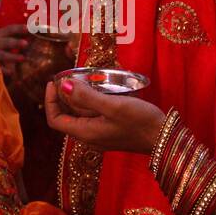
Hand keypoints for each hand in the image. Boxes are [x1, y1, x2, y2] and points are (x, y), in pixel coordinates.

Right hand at [0, 23, 30, 75]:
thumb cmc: (4, 47)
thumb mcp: (10, 39)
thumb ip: (21, 34)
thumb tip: (38, 28)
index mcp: (1, 35)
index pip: (9, 30)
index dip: (18, 29)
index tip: (28, 28)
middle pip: (6, 42)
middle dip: (15, 43)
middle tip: (26, 44)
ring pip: (3, 55)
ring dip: (12, 57)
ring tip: (22, 58)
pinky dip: (5, 70)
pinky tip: (12, 72)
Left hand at [44, 78, 164, 154]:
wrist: (165, 139)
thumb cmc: (140, 122)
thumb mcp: (113, 106)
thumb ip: (86, 97)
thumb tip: (63, 86)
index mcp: (86, 133)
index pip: (55, 120)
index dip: (50, 101)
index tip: (55, 82)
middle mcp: (90, 137)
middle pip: (67, 116)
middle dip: (63, 96)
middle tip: (68, 76)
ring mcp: (101, 135)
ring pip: (81, 115)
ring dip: (78, 97)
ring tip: (83, 78)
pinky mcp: (112, 131)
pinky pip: (94, 115)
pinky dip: (92, 101)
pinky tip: (101, 89)